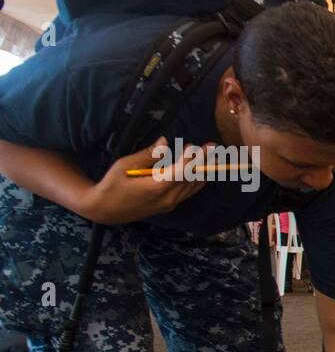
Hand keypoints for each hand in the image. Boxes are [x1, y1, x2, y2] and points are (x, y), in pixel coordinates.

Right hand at [81, 137, 207, 224]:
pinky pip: (188, 192)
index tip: (198, 146)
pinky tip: (202, 171)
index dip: (192, 158)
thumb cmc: (112, 185)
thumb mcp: (125, 165)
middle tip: (213, 146)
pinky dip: (196, 180)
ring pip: (193, 186)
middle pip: (191, 178)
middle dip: (203, 161)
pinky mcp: (169, 206)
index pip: (181, 171)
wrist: (105, 209)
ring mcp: (170, 204)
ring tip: (212, 154)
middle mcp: (167, 198)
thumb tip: (164, 142)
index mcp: (156, 188)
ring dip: (202, 170)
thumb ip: (148, 155)